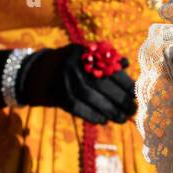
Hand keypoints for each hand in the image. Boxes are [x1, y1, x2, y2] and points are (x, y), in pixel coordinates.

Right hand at [16, 45, 136, 124]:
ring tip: (122, 119)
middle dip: (120, 99)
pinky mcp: (56, 95)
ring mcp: (63, 80)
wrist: (36, 73)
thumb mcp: (85, 56)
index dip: (124, 82)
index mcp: (84, 52)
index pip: (108, 68)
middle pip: (101, 84)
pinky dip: (92, 115)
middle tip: (132, 110)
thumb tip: (126, 64)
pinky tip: (103, 120)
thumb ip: (105, 60)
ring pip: (90, 97)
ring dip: (108, 110)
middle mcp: (73, 64)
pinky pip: (77, 107)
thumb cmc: (70, 65)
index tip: (136, 93)